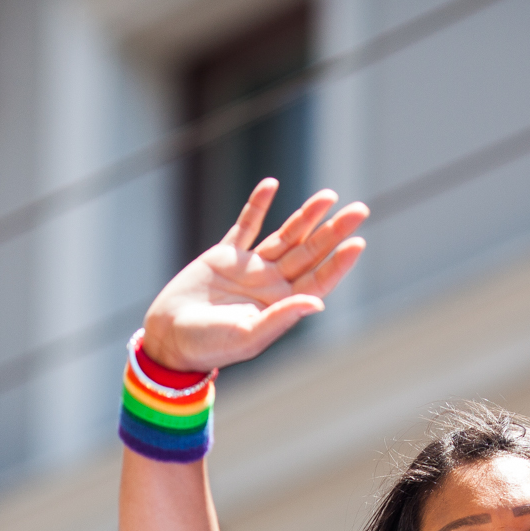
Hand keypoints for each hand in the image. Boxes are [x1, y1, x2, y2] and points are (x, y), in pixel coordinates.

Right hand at [141, 179, 367, 372]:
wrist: (169, 338)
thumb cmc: (209, 346)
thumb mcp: (247, 335)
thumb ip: (281, 318)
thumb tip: (318, 302)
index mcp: (281, 305)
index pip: (318, 279)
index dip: (338, 262)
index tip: (357, 242)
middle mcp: (271, 284)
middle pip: (310, 252)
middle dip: (333, 231)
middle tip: (360, 210)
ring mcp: (250, 268)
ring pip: (285, 235)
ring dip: (307, 216)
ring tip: (328, 196)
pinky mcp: (225, 256)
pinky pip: (245, 226)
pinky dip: (257, 205)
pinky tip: (271, 185)